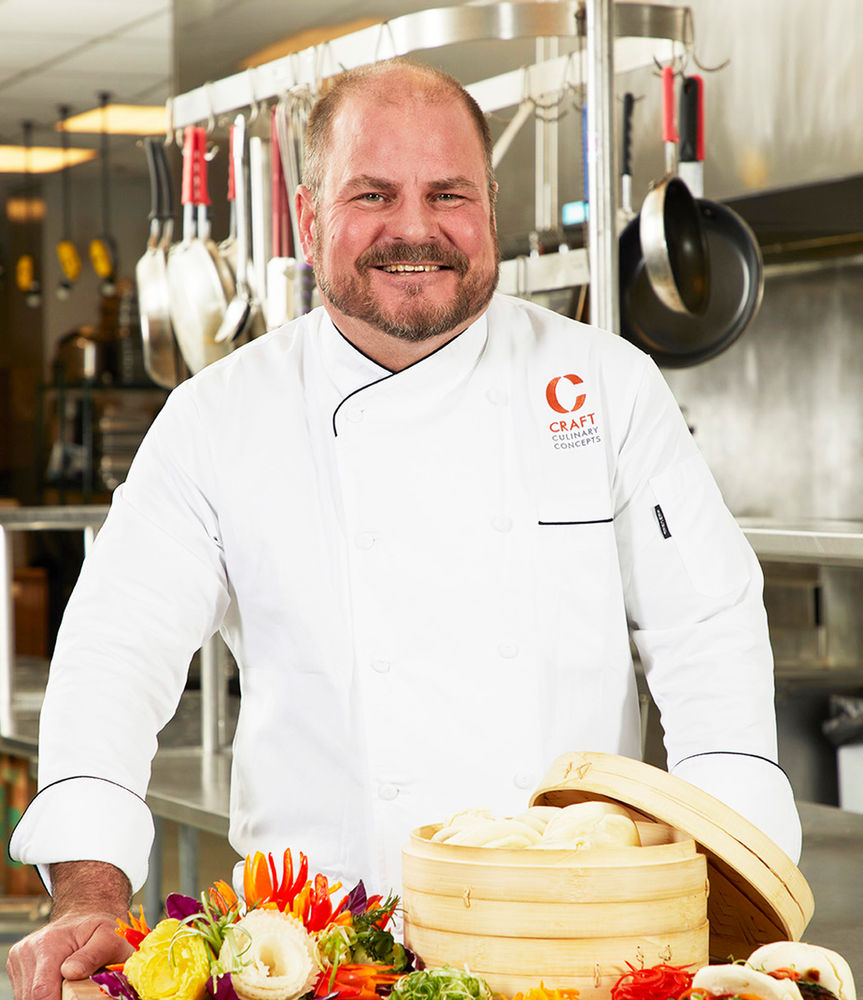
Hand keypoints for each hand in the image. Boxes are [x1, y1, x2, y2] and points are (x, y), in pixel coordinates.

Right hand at [7, 911, 132, 999]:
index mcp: (48, 943)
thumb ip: (92, 956)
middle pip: (32, 997)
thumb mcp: (108, 938)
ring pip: (26, 997)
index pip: (42, 990)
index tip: (77, 998)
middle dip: (56, 998)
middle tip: (76, 990)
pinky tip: (56, 982)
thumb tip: (70, 972)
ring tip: (69, 983)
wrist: (85, 917)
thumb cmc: (99, 931)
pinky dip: (41, 993)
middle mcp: (27, 949)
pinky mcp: (16, 965)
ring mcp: (19, 957)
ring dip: (49, 996)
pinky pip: (24, 992)